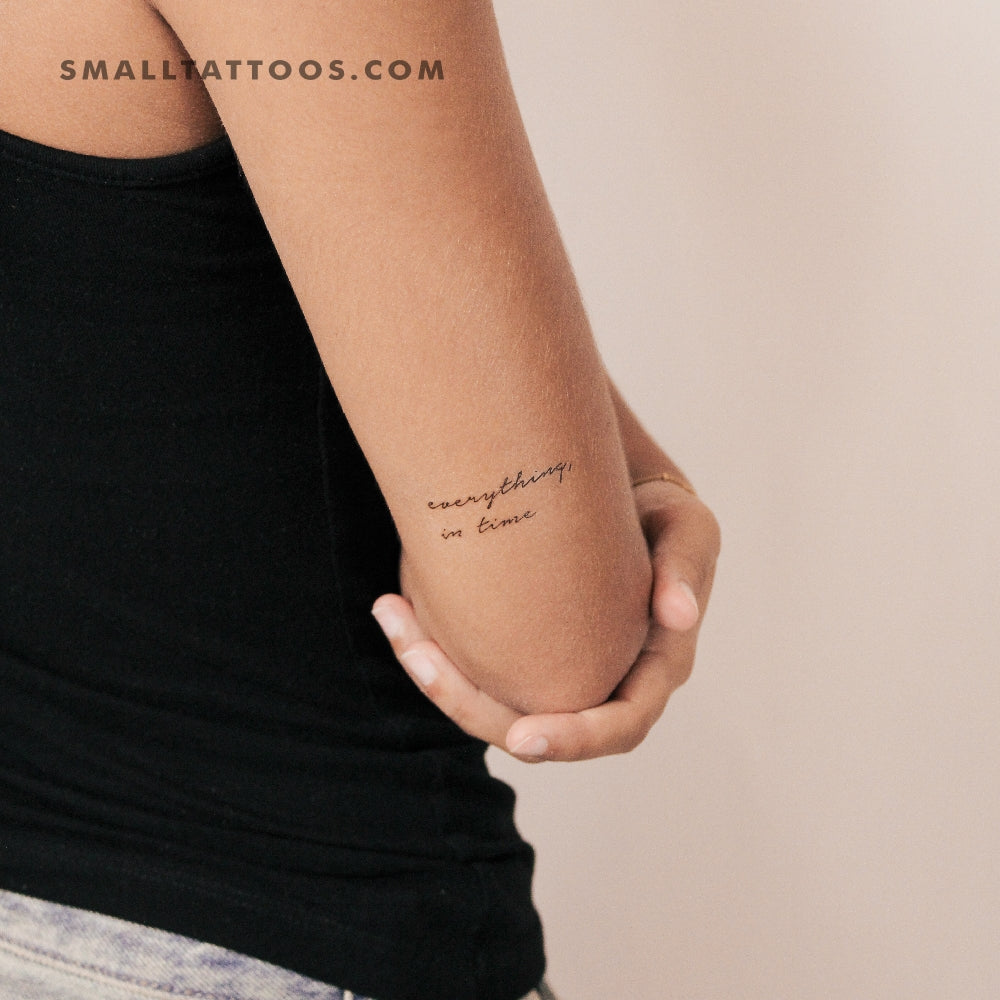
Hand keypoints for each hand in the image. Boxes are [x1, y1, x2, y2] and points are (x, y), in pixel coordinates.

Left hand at [371, 481, 718, 761]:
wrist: (624, 496)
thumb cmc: (662, 514)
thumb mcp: (687, 527)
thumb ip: (686, 567)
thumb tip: (678, 615)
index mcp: (653, 669)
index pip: (618, 726)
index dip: (573, 739)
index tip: (523, 738)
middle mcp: (604, 683)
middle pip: (537, 728)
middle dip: (473, 708)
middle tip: (422, 664)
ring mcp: (558, 670)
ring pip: (492, 699)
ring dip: (436, 672)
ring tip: (392, 617)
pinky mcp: (523, 649)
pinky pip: (476, 667)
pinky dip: (432, 642)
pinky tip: (395, 604)